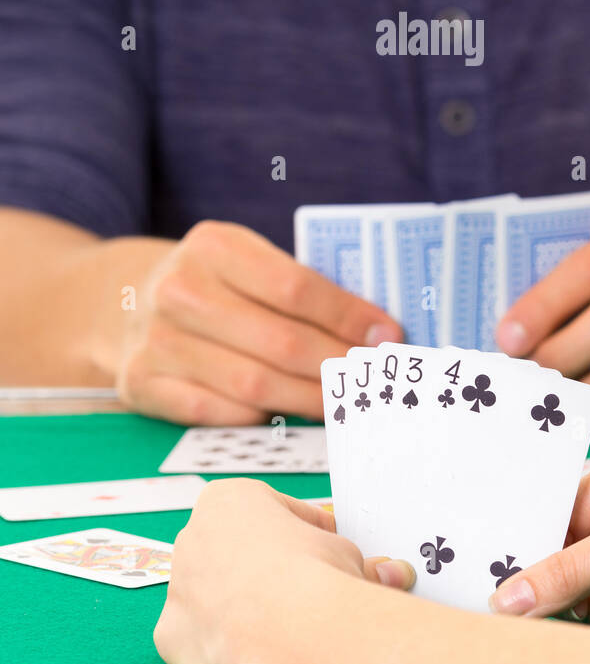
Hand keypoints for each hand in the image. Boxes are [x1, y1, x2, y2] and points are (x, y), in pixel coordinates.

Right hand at [117, 220, 400, 423]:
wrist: (128, 302)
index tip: (387, 335)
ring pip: (252, 383)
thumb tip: (375, 330)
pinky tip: (285, 414)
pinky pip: (213, 412)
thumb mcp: (248, 261)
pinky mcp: (141, 382)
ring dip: (307, 398)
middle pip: (280, 340)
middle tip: (372, 380)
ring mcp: (156, 338)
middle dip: (337, 364)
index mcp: (214, 245)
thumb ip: (301, 286)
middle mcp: (179, 289)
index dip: (348, 316)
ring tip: (342, 403)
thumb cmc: (215, 283)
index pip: (296, 286)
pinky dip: (256, 417)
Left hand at [154, 479, 414, 663]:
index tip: (320, 545)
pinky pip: (203, 635)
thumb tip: (384, 574)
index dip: (301, 529)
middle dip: (267, 566)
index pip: (268, 509)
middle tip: (304, 585)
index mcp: (228, 499)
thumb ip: (347, 558)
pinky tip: (256, 647)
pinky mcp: (173, 635)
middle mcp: (193, 537)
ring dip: (243, 603)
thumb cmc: (314, 576)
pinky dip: (226, 642)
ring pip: (212, 594)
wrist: (291, 631)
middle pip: (233, 549)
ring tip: (283, 621)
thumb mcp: (344, 551)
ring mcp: (178, 586)